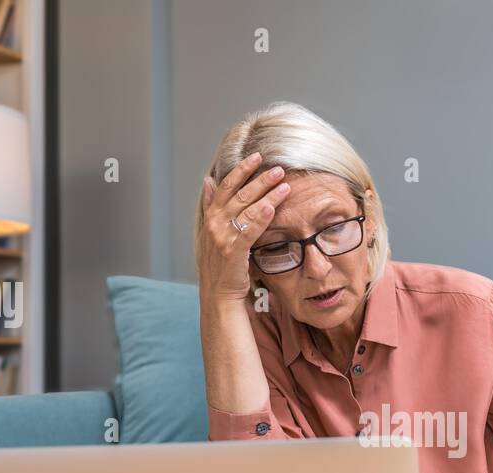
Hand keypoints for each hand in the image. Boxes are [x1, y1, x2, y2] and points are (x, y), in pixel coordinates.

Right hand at [196, 152, 290, 302]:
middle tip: (279, 169)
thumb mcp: (212, 232)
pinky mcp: (234, 252)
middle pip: (240, 194)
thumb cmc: (221, 264)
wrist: (218, 295)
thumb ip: (212, 206)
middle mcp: (215, 224)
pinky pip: (248, 231)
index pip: (226, 185)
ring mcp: (223, 238)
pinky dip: (260, 218)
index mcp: (212, 217)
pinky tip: (271, 207)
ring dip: (267, 194)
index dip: (241, 170)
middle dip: (260, 179)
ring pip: (247, 209)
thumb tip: (208, 181)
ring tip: (284, 184)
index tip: (256, 157)